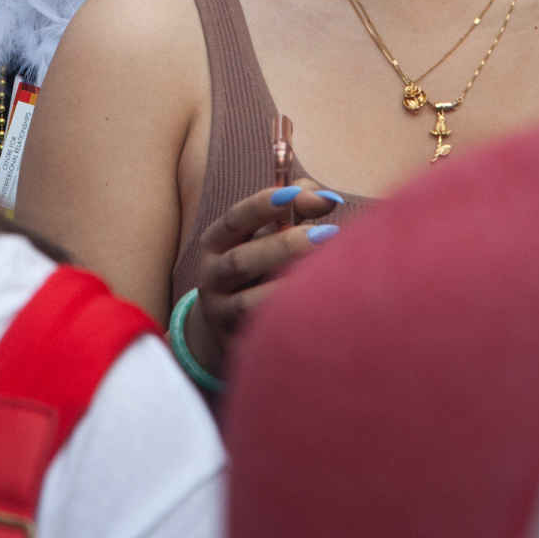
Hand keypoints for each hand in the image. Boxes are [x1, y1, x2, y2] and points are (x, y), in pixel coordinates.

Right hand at [184, 184, 341, 379]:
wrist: (225, 322)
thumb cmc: (260, 262)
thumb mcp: (266, 232)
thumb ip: (294, 208)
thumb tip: (326, 198)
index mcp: (216, 242)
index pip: (235, 220)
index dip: (262, 206)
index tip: (294, 194)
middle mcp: (212, 277)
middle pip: (241, 261)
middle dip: (284, 246)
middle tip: (326, 235)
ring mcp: (221, 313)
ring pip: (248, 303)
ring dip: (287, 288)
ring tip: (326, 275)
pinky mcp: (236, 343)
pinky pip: (262, 334)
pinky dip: (287, 320)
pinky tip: (319, 310)